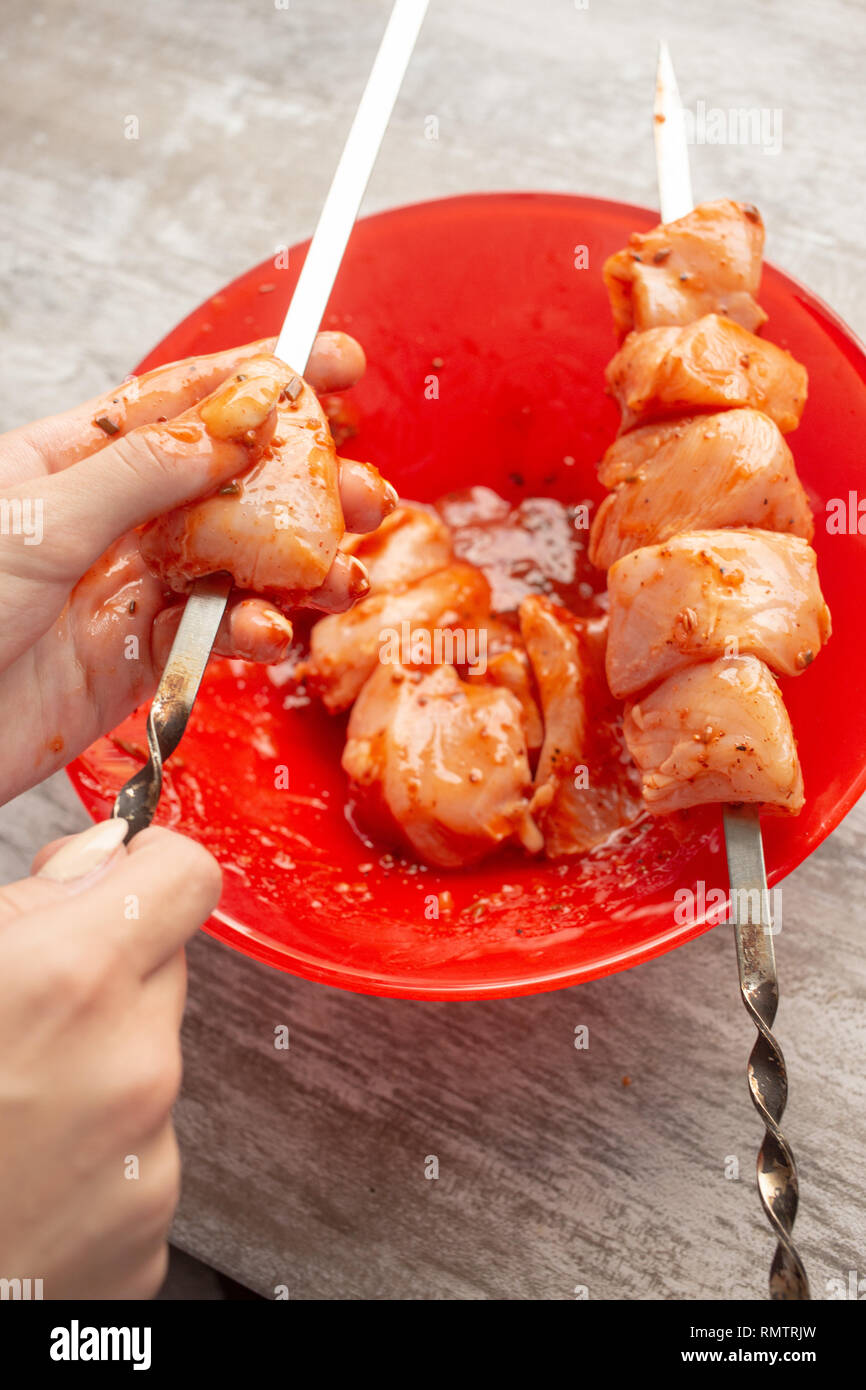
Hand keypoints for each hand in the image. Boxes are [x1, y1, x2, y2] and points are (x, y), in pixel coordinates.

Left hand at [0, 333, 391, 802]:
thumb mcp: (39, 519)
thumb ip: (144, 471)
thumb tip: (237, 417)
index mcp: (69, 460)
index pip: (180, 400)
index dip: (258, 377)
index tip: (329, 360)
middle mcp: (107, 518)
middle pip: (226, 483)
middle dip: (301, 483)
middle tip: (364, 488)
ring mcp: (126, 589)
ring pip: (234, 562)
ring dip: (295, 567)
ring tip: (340, 572)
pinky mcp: (138, 658)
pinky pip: (215, 636)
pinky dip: (253, 635)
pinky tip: (272, 636)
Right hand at [0, 819, 219, 1299]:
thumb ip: (29, 899)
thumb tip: (104, 859)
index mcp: (74, 981)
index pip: (187, 874)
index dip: (148, 867)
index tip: (116, 882)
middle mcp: (133, 1066)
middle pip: (165, 971)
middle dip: (105, 976)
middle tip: (21, 1017)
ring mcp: (147, 1158)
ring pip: (150, 1065)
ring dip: (97, 1067)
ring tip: (6, 1109)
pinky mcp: (147, 1231)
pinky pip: (142, 1154)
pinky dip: (95, 1155)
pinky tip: (22, 1173)